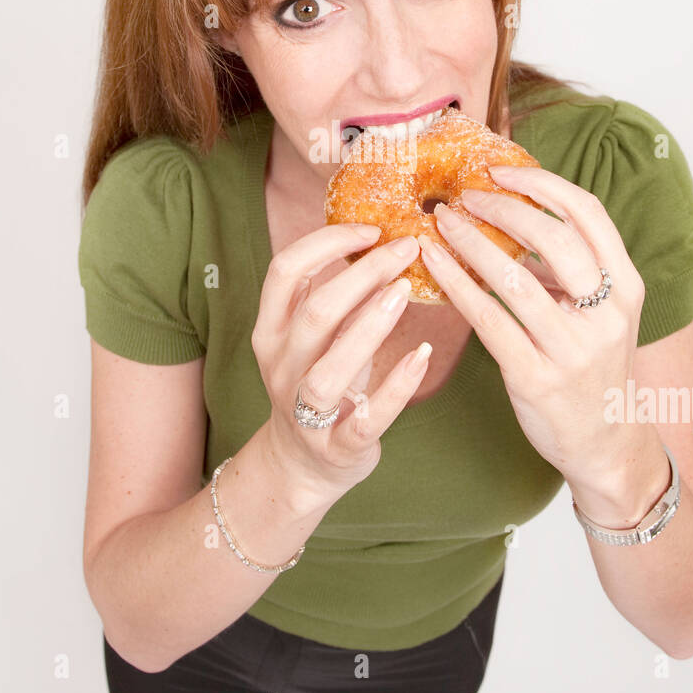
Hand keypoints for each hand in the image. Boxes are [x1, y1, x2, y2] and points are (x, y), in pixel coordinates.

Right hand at [252, 223, 431, 503]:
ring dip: (370, 327)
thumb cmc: (319, 380)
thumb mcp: (313, 336)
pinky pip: (366, 420)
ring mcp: (305, 411)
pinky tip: (421, 357)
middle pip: (314, 314)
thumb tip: (382, 239)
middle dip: (362, 275)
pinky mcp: (337, 447)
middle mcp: (281, 368)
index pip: (284, 272)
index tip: (370, 229)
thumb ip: (335, 294)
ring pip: (329, 369)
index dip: (326, 243)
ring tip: (406, 292)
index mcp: (271, 331)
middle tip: (407, 250)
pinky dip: (396, 388)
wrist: (304, 464)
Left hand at [417, 166, 646, 491]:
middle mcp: (607, 314)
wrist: (605, 442)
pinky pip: (488, 320)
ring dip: (471, 243)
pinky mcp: (536, 378)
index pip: (589, 214)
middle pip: (554, 238)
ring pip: (514, 278)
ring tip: (441, 224)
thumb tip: (513, 214)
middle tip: (466, 197)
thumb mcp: (603, 312)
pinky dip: (456, 285)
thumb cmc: (594, 367)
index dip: (542, 185)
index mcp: (627, 287)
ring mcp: (573, 349)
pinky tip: (433, 266)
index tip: (501, 172)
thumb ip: (571, 268)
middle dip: (504, 208)